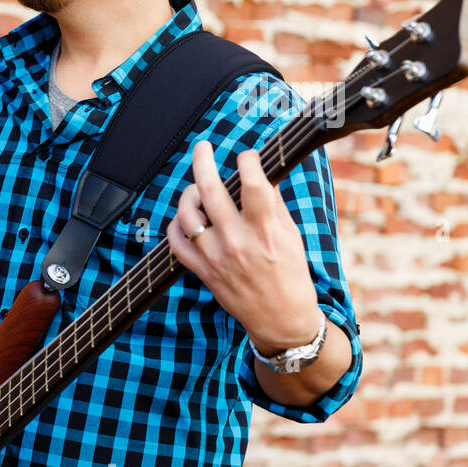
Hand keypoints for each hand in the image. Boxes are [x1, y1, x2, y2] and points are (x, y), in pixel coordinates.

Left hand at [167, 142, 322, 352]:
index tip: (247, 155)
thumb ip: (273, 206)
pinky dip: (176, 226)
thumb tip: (260, 175)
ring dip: (188, 194)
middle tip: (202, 147)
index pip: (253, 184)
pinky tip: (184, 219)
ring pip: (187, 214)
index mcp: (266, 232)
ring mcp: (216, 257)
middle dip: (203, 161)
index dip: (248, 161)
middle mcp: (238, 242)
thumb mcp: (291, 236)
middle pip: (210, 191)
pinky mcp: (202, 272)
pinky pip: (176, 243)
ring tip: (196, 189)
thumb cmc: (290, 275)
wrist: (281, 319)